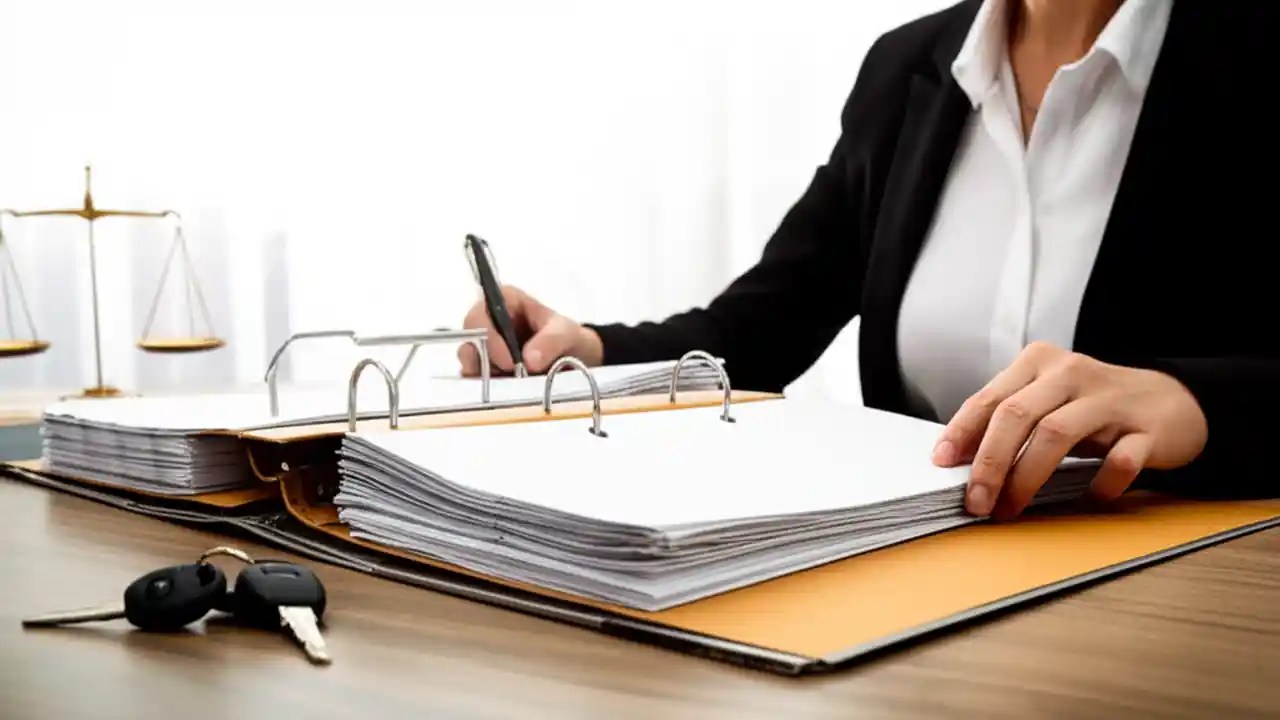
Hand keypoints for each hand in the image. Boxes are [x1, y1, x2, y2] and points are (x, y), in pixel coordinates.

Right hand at [458, 285, 602, 375]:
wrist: (573, 357)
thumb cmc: (564, 335)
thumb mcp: (566, 332)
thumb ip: (551, 341)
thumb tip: (529, 359)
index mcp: (503, 301)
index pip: (479, 314)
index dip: (488, 338)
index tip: (509, 361)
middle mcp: (488, 322)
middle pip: (468, 340)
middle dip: (485, 361)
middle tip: (510, 376)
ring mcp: (484, 347)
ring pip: (469, 362)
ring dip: (486, 376)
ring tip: (510, 385)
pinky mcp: (486, 369)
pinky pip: (475, 379)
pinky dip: (488, 388)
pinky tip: (506, 391)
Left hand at [932, 342, 1207, 519]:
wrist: (1171, 402)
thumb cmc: (1092, 407)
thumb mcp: (1046, 402)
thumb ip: (1006, 421)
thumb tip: (957, 460)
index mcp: (1039, 363)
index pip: (990, 398)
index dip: (962, 433)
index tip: (941, 463)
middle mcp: (1071, 372)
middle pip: (1017, 415)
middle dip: (990, 463)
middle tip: (975, 501)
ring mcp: (1111, 399)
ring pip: (1056, 434)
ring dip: (1026, 477)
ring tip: (1010, 508)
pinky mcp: (1147, 428)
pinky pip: (1119, 460)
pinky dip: (1100, 483)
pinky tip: (1089, 498)